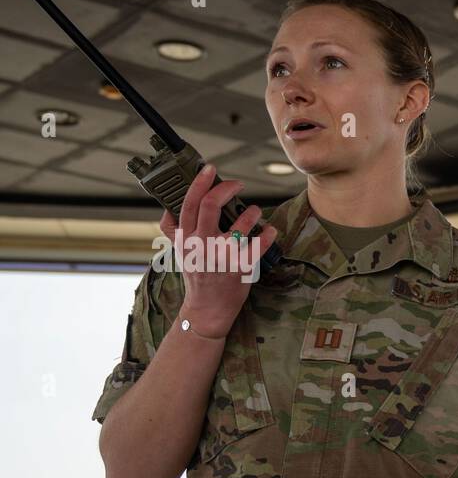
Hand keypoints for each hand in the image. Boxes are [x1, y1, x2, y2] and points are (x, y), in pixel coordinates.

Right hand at [162, 164, 277, 339]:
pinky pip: (257, 247)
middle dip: (227, 188)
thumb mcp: (179, 251)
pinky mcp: (240, 269)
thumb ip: (173, 229)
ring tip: (256, 211)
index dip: (200, 182)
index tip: (210, 169)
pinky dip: (267, 236)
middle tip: (238, 184)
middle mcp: (201, 244)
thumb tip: (167, 206)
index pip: (189, 203)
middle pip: (211, 206)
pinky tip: (270, 230)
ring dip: (251, 212)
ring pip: (237, 225)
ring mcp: (221, 257)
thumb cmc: (197, 276)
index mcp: (186, 238)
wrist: (207, 307)